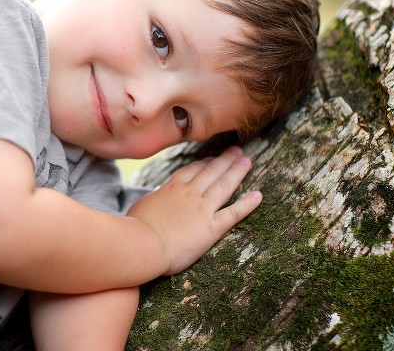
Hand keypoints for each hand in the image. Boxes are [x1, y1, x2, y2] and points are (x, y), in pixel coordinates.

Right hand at [126, 146, 259, 275]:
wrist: (144, 244)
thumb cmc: (135, 229)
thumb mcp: (140, 208)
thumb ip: (152, 202)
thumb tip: (154, 202)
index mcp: (170, 189)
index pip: (191, 171)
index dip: (203, 163)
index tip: (211, 157)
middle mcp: (189, 194)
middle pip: (211, 172)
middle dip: (224, 160)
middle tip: (236, 150)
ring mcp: (202, 209)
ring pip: (224, 185)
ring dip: (237, 172)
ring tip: (247, 161)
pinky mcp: (212, 227)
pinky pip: (234, 213)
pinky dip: (247, 204)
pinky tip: (258, 195)